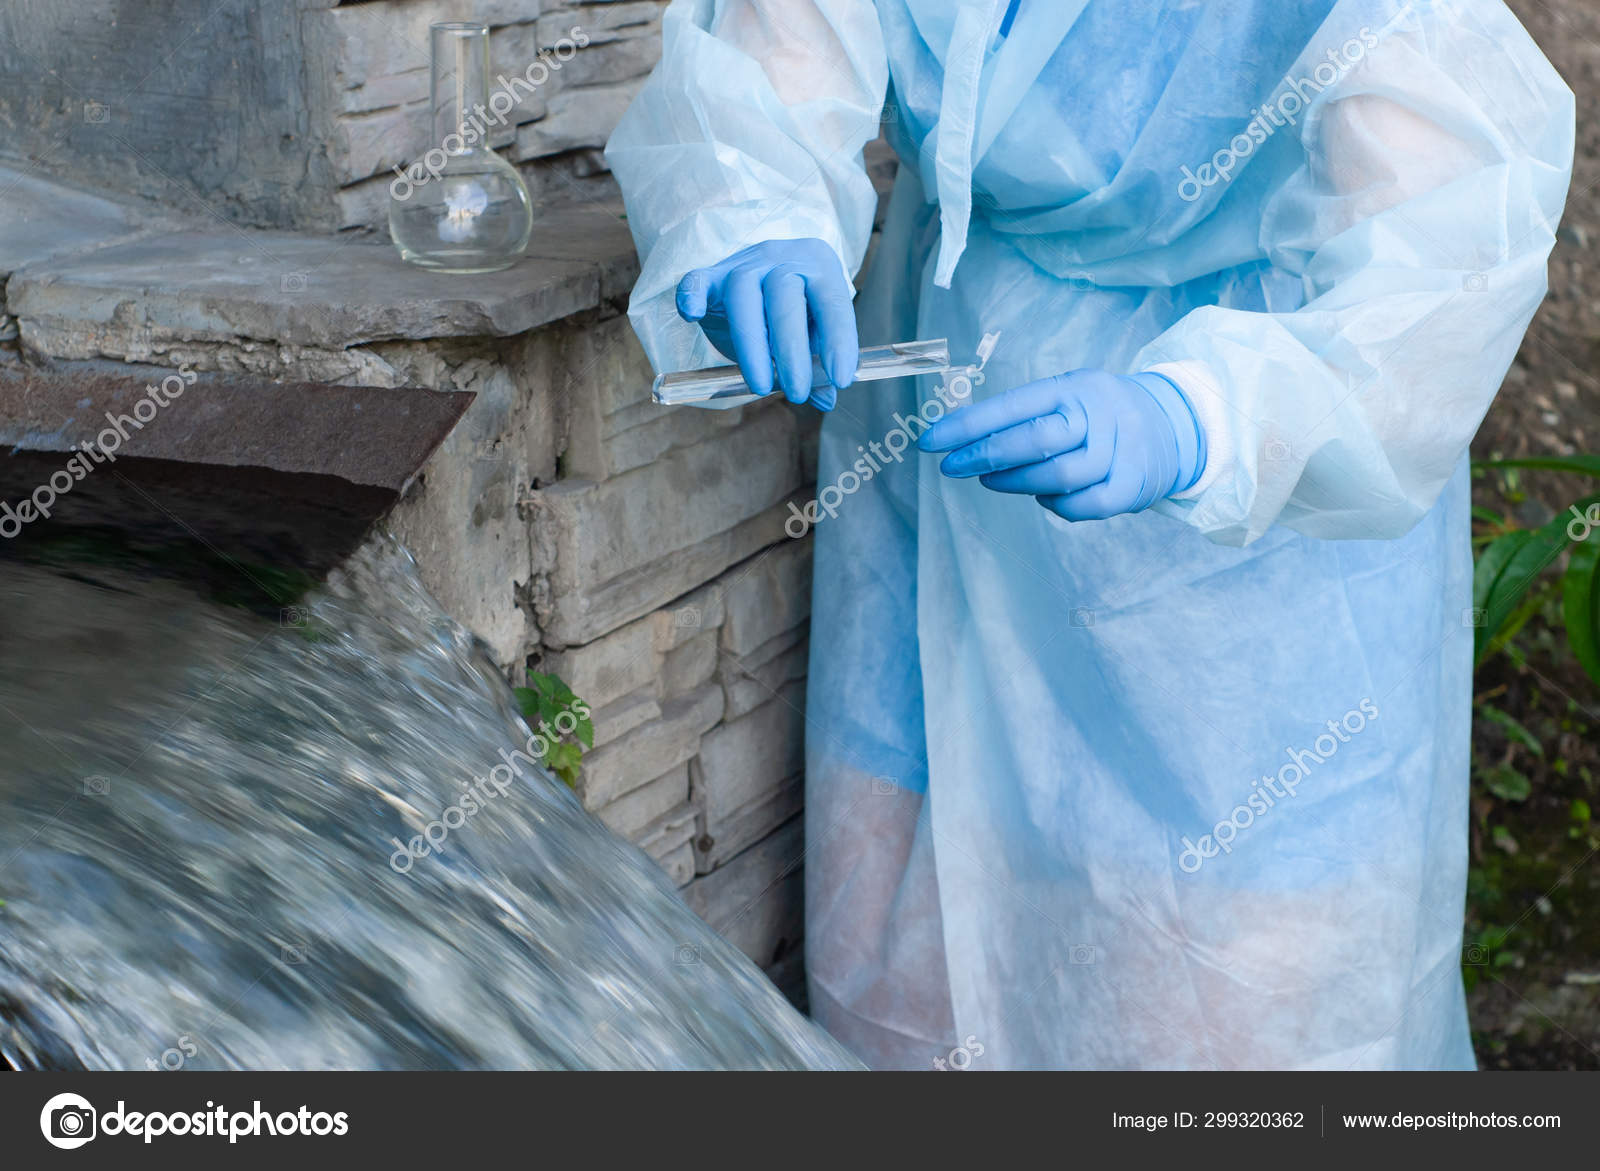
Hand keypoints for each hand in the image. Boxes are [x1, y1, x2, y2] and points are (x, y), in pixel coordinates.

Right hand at [676, 238, 858, 409]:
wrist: (766, 276)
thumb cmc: (798, 311)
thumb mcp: (814, 334)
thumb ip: (820, 366)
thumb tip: (825, 398)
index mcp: (820, 266)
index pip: (832, 301)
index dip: (838, 341)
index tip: (840, 379)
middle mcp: (782, 258)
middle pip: (784, 296)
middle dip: (791, 350)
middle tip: (796, 392)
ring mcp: (744, 263)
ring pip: (743, 293)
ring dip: (751, 344)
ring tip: (760, 385)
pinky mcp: (711, 275)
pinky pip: (697, 280)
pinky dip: (691, 296)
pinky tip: (692, 315)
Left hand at [918, 370, 1205, 520]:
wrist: (1176, 426)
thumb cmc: (1100, 416)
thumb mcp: (1067, 398)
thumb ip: (1024, 417)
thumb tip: (962, 444)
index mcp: (1075, 385)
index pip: (1013, 405)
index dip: (968, 425)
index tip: (929, 441)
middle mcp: (1101, 411)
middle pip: (1035, 439)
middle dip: (985, 456)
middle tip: (951, 468)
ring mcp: (1122, 449)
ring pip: (1057, 476)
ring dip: (1017, 483)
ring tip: (996, 480)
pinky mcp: (1133, 486)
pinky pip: (1082, 506)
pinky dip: (1055, 505)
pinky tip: (1043, 496)